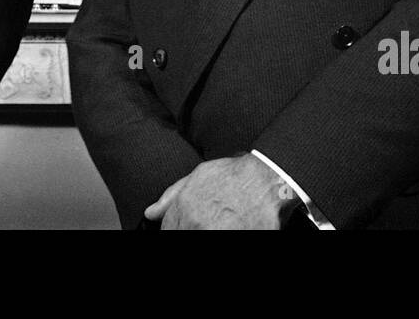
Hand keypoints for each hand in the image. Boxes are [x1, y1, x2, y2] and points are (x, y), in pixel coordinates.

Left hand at [144, 154, 300, 228]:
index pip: (169, 230)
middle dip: (194, 229)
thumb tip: (151, 213)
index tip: (189, 226)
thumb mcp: (199, 176)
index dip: (177, 228)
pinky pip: (223, 241)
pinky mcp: (234, 238)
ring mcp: (214, 232)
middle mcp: (197, 225)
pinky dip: (226, 233)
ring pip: (200, 236)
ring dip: (208, 230)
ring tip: (223, 222)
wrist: (268, 180)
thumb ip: (171, 196)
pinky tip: (233, 226)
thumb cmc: (236, 176)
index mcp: (185, 209)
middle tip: (210, 222)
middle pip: (183, 234)